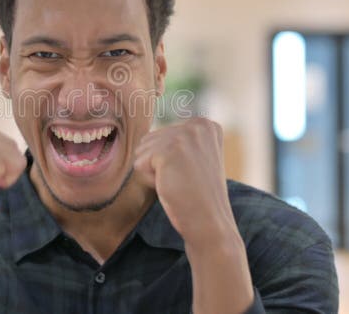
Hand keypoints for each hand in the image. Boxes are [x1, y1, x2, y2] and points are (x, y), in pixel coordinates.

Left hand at [134, 117, 253, 313]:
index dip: (167, 160)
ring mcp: (184, 135)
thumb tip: (145, 137)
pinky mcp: (169, 150)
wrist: (209, 223)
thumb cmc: (197, 196)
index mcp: (205, 125)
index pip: (161, 135)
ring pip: (142, 151)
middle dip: (158, 165)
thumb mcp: (192, 159)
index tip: (190, 173)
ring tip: (178, 183)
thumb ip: (175, 142)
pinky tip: (172, 186)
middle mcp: (197, 124)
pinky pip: (139, 163)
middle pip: (149, 140)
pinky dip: (150, 180)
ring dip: (153, 172)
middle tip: (183, 180)